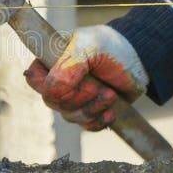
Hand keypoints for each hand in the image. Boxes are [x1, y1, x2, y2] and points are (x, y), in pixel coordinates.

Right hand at [24, 25, 148, 130]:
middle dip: (77, 98)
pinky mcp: (89, 111)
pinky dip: (98, 122)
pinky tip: (111, 112)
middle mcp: (58, 80)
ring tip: (111, 95)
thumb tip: (53, 90)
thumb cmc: (109, 46)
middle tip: (98, 87)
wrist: (138, 59)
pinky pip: (86, 126)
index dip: (48, 86)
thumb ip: (69, 64)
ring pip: (69, 116)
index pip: (34, 79)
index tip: (70, 83)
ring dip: (92, 109)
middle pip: (52, 102)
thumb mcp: (89, 46)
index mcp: (50, 60)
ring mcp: (73, 98)